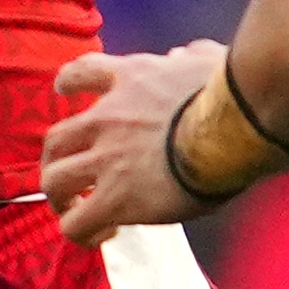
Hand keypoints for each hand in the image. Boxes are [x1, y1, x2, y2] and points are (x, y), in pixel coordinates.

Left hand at [44, 38, 228, 242]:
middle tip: (70, 176)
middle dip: (56, 160)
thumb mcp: (210, 61)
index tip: (64, 91)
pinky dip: (81, 231)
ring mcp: (106, 158)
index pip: (81, 72)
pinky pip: (78, 222)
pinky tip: (104, 234)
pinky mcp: (114, 197)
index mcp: (131, 79)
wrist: (233, 129)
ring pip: (55, 182)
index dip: (68, 84)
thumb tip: (183, 54)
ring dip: (60, 199)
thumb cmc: (232, 96)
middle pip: (55, 139)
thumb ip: (192, 57)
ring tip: (76, 212)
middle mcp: (107, 117)